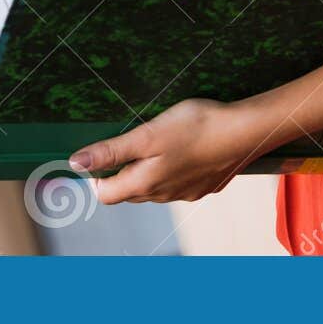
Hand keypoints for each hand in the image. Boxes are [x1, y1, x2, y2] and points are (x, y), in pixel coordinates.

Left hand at [69, 97, 269, 203]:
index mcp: (145, 184)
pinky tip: (183, 149)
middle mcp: (163, 195)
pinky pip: (178, 184)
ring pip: (154, 188)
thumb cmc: (195, 128)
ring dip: (147, 171)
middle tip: (126, 143)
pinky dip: (173, 170)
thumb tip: (77, 164)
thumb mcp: (146, 135)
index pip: (105, 195)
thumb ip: (111, 151)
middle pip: (129, 191)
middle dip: (121, 172)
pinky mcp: (205, 186)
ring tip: (155, 143)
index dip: (97, 176)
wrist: (245, 132)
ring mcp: (186, 193)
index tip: (102, 153)